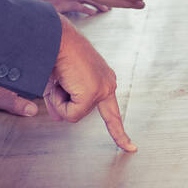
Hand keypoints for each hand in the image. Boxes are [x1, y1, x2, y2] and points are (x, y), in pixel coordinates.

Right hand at [40, 0, 109, 17]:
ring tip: (105, 9)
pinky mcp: (61, 4)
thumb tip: (73, 6)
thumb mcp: (53, 0)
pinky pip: (77, 6)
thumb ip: (64, 2)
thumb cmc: (40, 4)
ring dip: (96, 4)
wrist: (29, 6)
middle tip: (109, 6)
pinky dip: (86, 9)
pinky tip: (93, 13)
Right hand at [43, 17, 135, 151]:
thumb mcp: (58, 84)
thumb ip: (62, 103)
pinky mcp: (93, 93)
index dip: (119, 132)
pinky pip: (70, 114)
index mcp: (103, 80)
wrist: (56, 38)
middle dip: (61, 102)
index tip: (132, 148)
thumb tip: (60, 119)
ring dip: (58, 99)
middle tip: (58, 79)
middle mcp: (107, 84)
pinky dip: (59, 101)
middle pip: (79, 112)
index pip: (112, 112)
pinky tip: (61, 81)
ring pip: (72, 114)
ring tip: (59, 77)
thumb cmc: (56, 54)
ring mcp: (102, 90)